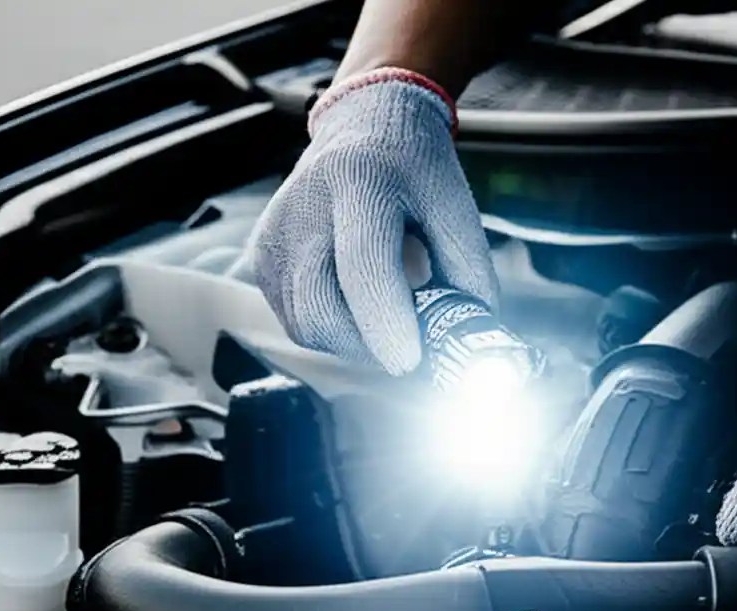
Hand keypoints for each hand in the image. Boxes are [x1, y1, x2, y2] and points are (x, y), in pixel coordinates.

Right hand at [248, 74, 496, 374]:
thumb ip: (469, 270)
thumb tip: (475, 339)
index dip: (387, 322)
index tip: (413, 362)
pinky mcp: (261, 256)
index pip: (365, 264)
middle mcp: (304, 207)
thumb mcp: (453, 204)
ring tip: (385, 316)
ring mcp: (275, 234)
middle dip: (370, 346)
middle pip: (322, 308)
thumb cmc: (414, 167)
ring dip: (351, 343)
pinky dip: (330, 328)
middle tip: (409, 345)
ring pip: (305, 325)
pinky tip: (355, 302)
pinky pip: (294, 319)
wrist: (362, 122)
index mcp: (360, 181)